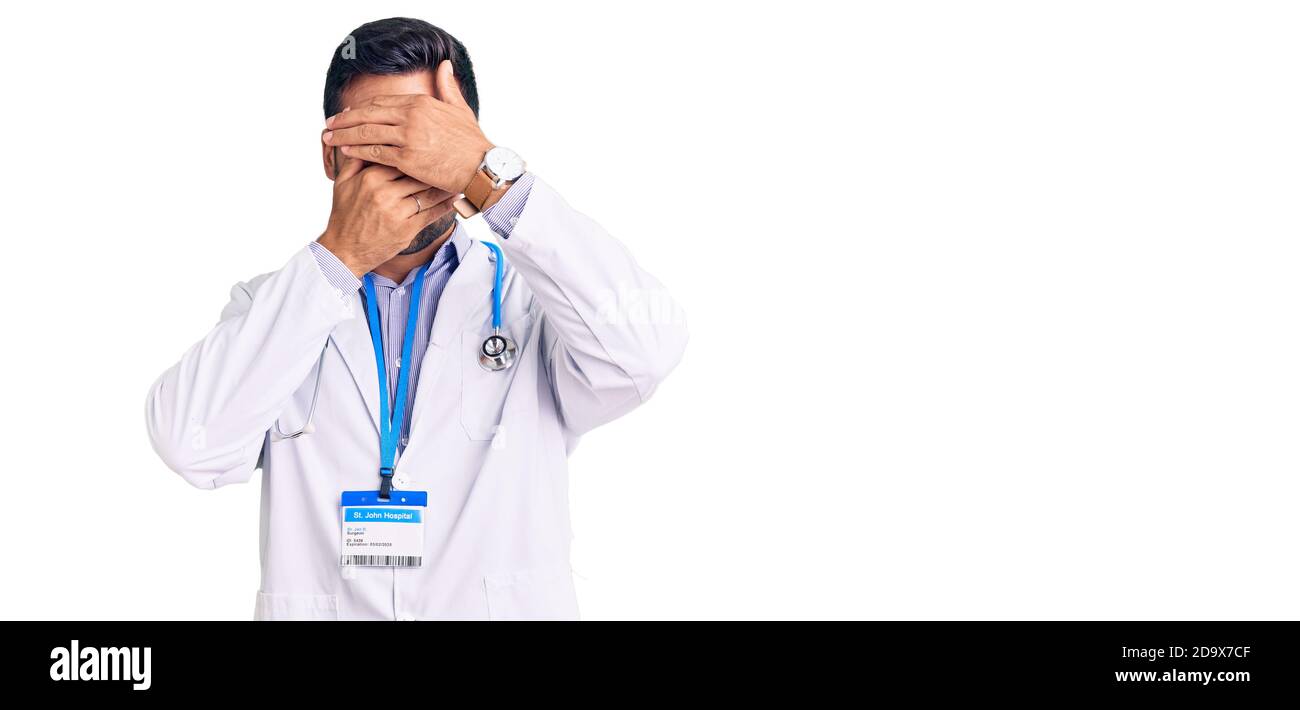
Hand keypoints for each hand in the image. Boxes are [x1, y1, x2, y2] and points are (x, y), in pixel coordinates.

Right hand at [316, 158, 454, 276]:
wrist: (344, 250)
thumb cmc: (344, 215)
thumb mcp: (343, 183)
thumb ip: (355, 159)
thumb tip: (362, 139)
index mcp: (370, 177)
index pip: (401, 159)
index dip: (418, 155)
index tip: (432, 148)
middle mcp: (384, 192)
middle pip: (418, 174)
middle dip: (435, 168)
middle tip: (452, 160)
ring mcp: (397, 211)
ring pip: (428, 193)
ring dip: (445, 186)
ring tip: (458, 177)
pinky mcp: (407, 229)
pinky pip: (432, 213)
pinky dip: (446, 205)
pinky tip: (456, 199)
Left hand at [322, 60, 492, 194]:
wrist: (482, 166)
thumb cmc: (472, 143)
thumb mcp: (459, 109)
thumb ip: (447, 87)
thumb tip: (444, 65)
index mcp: (421, 102)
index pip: (382, 102)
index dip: (361, 107)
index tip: (347, 112)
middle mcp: (411, 116)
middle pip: (368, 114)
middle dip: (345, 119)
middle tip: (328, 123)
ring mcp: (408, 136)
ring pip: (367, 132)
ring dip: (345, 134)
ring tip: (329, 137)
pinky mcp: (407, 158)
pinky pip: (375, 152)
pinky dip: (358, 151)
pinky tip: (345, 152)